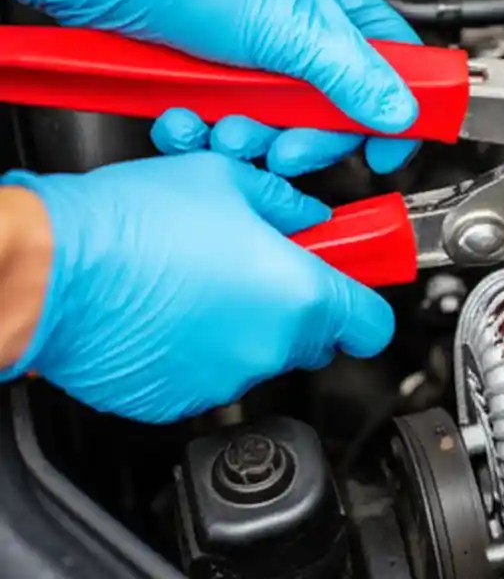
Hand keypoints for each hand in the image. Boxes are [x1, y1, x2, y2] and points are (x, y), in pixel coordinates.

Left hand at [0, 0, 421, 176]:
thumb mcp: (288, 27)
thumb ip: (352, 76)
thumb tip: (399, 113)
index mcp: (335, 6)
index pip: (395, 66)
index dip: (398, 112)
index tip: (387, 152)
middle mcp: (302, 33)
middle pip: (337, 111)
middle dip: (309, 138)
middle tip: (288, 146)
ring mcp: (257, 61)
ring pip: (282, 127)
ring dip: (254, 139)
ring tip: (228, 127)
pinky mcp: (215, 84)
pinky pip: (233, 127)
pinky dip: (212, 134)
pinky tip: (194, 122)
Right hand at [0, 153, 394, 423]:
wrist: (51, 269)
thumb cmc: (132, 222)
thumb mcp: (227, 181)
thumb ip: (285, 206)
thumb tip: (307, 218)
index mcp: (301, 296)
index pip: (373, 326)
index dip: (365, 305)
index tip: (352, 288)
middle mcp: (271, 347)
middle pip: (314, 337)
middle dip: (295, 307)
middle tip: (257, 269)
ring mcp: (226, 380)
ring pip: (258, 355)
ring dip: (242, 327)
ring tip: (197, 284)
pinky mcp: (180, 402)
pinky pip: (209, 375)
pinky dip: (198, 351)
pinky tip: (168, 313)